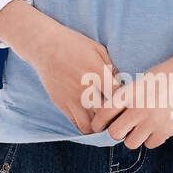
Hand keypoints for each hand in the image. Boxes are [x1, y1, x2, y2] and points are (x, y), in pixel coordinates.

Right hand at [0, 0, 118, 133]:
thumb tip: (122, 85)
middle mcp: (85, 89)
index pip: (118, 97)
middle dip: (115, 118)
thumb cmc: (74, 45)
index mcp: (97, 73)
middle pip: (106, 115)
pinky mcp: (62, 104)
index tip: (127, 102)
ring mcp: (72, 99)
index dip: (125, 102)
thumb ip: (111, 68)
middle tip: (120, 117)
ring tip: (106, 122)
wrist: (45, 46)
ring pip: (91, 126)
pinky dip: (86, 127)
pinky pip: (76, 124)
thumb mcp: (98, 49)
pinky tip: (92, 122)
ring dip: (100, 127)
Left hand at [89, 47, 172, 147]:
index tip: (99, 126)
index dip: (98, 123)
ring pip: (131, 143)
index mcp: (130, 94)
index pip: (104, 114)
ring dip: (133, 137)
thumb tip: (108, 119)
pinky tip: (155, 127)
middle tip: (123, 126)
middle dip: (117, 131)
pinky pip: (150, 144)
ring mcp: (153, 122)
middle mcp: (139, 109)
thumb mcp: (138, 83)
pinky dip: (150, 138)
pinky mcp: (166, 131)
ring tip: (141, 126)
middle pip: (115, 134)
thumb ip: (124, 100)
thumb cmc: (161, 78)